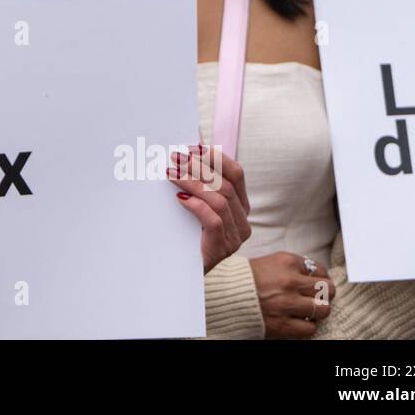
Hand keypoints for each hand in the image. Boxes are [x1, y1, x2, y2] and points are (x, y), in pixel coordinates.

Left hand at [169, 145, 251, 272]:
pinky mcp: (222, 248)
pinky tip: (179, 198)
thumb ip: (197, 179)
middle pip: (226, 184)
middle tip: (175, 158)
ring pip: (220, 200)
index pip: (236, 173)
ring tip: (171, 174)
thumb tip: (191, 145)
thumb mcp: (194, 201)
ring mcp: (236, 236)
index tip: (192, 148)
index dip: (216, 158)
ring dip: (193, 182)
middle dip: (199, 167)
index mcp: (240, 205)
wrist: (180, 269)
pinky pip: (214, 220)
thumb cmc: (186, 232)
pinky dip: (196, 205)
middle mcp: (243, 220)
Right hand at [249, 251, 335, 337]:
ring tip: (311, 309)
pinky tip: (300, 320)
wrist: (222, 296)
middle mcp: (289, 281)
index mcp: (286, 262)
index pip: (319, 269)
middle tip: (319, 296)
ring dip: (319, 310)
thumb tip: (315, 275)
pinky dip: (307, 326)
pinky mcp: (283, 324)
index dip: (320, 276)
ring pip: (323, 309)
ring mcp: (287, 304)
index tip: (317, 281)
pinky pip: (310, 328)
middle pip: (327, 288)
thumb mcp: (268, 262)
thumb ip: (290, 267)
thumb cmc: (243, 279)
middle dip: (325, 293)